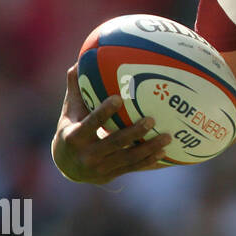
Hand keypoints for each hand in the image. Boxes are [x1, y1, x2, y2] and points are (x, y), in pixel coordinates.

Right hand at [51, 66, 171, 182]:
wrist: (67, 166)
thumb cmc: (72, 128)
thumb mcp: (70, 111)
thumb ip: (76, 89)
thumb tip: (79, 61)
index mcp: (74, 137)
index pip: (90, 123)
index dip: (103, 112)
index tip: (118, 98)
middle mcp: (87, 155)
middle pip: (114, 143)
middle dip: (134, 132)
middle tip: (152, 119)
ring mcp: (101, 168)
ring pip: (128, 158)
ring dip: (149, 148)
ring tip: (168, 136)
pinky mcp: (112, 174)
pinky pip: (134, 167)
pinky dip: (150, 161)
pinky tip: (166, 152)